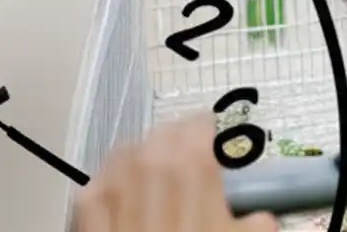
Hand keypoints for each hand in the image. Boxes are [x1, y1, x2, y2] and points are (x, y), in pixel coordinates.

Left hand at [75, 117, 277, 231]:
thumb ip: (258, 223)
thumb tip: (260, 219)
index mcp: (191, 165)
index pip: (199, 125)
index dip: (209, 134)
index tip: (214, 147)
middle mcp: (149, 162)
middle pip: (164, 134)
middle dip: (178, 143)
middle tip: (188, 164)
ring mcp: (112, 182)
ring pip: (129, 151)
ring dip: (144, 159)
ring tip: (154, 179)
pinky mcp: (86, 206)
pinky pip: (101, 179)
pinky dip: (114, 183)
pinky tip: (123, 198)